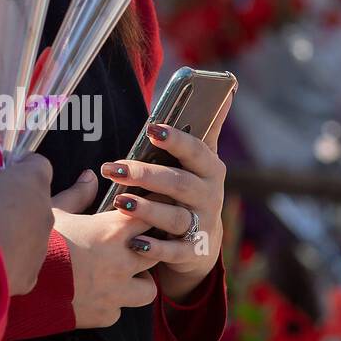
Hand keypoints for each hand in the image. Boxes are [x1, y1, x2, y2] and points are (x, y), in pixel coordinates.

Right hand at [0, 130, 53, 295]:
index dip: (11, 163)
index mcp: (33, 181)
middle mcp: (44, 212)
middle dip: (6, 195)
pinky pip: (22, 260)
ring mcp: (41, 245)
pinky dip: (6, 257)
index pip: (36, 162)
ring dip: (8, 227)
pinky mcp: (31, 275)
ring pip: (28, 230)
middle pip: (30, 196)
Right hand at [50, 169, 158, 327]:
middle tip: (133, 242)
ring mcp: (117, 292)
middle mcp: (122, 262)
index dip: (148, 211)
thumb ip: (77, 194)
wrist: (18, 281)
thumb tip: (90, 177)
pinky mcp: (105, 315)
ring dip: (139, 280)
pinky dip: (112, 303)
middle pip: (158, 251)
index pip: (150, 215)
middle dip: (149, 246)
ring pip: (149, 289)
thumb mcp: (52, 210)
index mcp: (112, 231)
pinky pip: (120, 310)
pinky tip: (96, 294)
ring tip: (122, 274)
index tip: (142, 211)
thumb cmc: (36, 241)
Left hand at [100, 101, 231, 300]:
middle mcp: (209, 196)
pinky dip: (154, 248)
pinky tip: (133, 243)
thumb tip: (227, 88)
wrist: (202, 240)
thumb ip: (207, 127)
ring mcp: (202, 225)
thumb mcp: (200, 159)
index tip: (152, 128)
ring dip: (147, 210)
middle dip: (146, 175)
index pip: (195, 150)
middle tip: (113, 168)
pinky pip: (173, 252)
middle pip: (179, 183)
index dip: (176, 140)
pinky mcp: (191, 252)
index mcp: (210, 168)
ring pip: (175, 217)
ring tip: (119, 202)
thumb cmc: (191, 186)